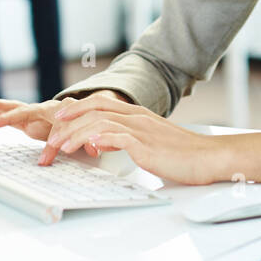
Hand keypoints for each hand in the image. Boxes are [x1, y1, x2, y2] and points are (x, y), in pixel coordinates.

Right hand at [0, 89, 128, 157]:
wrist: (80, 112)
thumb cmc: (81, 121)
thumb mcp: (86, 134)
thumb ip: (88, 141)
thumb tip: (94, 151)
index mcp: (61, 111)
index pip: (54, 127)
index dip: (51, 144)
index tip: (45, 161)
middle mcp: (45, 108)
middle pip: (24, 111)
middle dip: (7, 117)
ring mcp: (34, 112)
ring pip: (14, 107)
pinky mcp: (28, 118)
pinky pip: (11, 113)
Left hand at [43, 95, 228, 185]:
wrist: (210, 158)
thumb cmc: (184, 155)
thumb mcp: (150, 145)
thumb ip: (128, 141)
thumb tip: (104, 145)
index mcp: (138, 115)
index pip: (100, 103)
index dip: (75, 108)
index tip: (57, 119)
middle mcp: (137, 117)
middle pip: (93, 109)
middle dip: (66, 122)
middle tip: (49, 138)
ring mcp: (141, 129)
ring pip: (99, 122)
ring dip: (75, 134)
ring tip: (59, 147)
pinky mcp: (146, 145)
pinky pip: (117, 137)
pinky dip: (98, 140)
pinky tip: (87, 147)